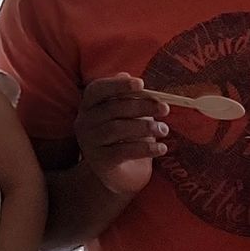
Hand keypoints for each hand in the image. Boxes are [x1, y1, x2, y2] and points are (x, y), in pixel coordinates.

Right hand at [75, 74, 166, 197]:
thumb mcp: (128, 114)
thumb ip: (130, 97)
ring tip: (164, 130)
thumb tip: (132, 78)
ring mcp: (89, 142)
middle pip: (112, 109)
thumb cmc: (126, 135)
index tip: (141, 84)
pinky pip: (123, 152)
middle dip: (142, 107)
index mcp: (89, 104)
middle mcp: (84, 121)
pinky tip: (162, 148)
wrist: (119, 172)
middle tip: (165, 109)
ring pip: (116, 129)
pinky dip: (145, 148)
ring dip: (145, 127)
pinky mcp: (100, 161)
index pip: (97, 89)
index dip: (118, 85)